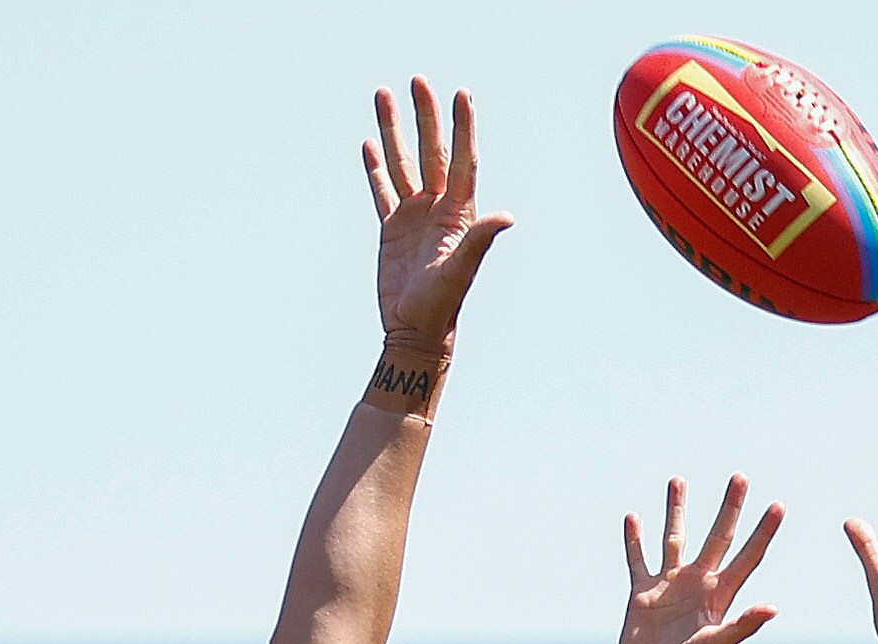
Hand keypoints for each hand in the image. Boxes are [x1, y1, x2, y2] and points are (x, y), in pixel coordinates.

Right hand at [363, 78, 511, 350]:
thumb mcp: (461, 270)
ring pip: (402, 162)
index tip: (463, 94)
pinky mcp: (391, 229)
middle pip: (430, 151)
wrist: (416, 330)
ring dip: (394, 129)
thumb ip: (480, 240)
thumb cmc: (442, 304)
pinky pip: (382, 189)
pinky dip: (375, 167)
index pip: (461, 160)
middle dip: (426, 115)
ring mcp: (414, 216)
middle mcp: (438, 208)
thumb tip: (507, 217)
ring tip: (383, 94)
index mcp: (459, 214)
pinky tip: (370, 143)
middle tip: (418, 80)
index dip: (463, 127)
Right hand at [615, 475, 781, 643]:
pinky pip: (638, 560)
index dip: (764, 531)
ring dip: (677, 510)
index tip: (779, 505)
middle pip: (718, 536)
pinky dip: (634, 540)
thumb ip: (743, 626)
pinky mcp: (642, 594)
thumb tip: (773, 609)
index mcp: (720, 596)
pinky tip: (633, 517)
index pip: (748, 556)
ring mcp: (670, 587)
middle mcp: (698, 585)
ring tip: (678, 480)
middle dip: (729, 507)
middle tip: (741, 477)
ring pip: (674, 538)